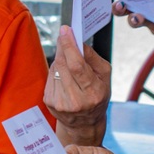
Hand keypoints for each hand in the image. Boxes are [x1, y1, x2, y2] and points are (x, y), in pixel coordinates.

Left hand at [46, 26, 110, 143]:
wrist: (85, 123)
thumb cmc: (98, 95)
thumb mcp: (104, 76)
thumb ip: (92, 57)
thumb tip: (78, 41)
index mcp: (93, 92)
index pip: (77, 66)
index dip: (69, 46)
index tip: (65, 30)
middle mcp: (75, 100)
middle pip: (63, 64)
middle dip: (63, 46)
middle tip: (65, 35)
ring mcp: (60, 102)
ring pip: (55, 68)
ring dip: (60, 58)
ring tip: (68, 58)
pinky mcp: (49, 102)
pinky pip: (50, 76)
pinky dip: (56, 69)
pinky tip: (63, 74)